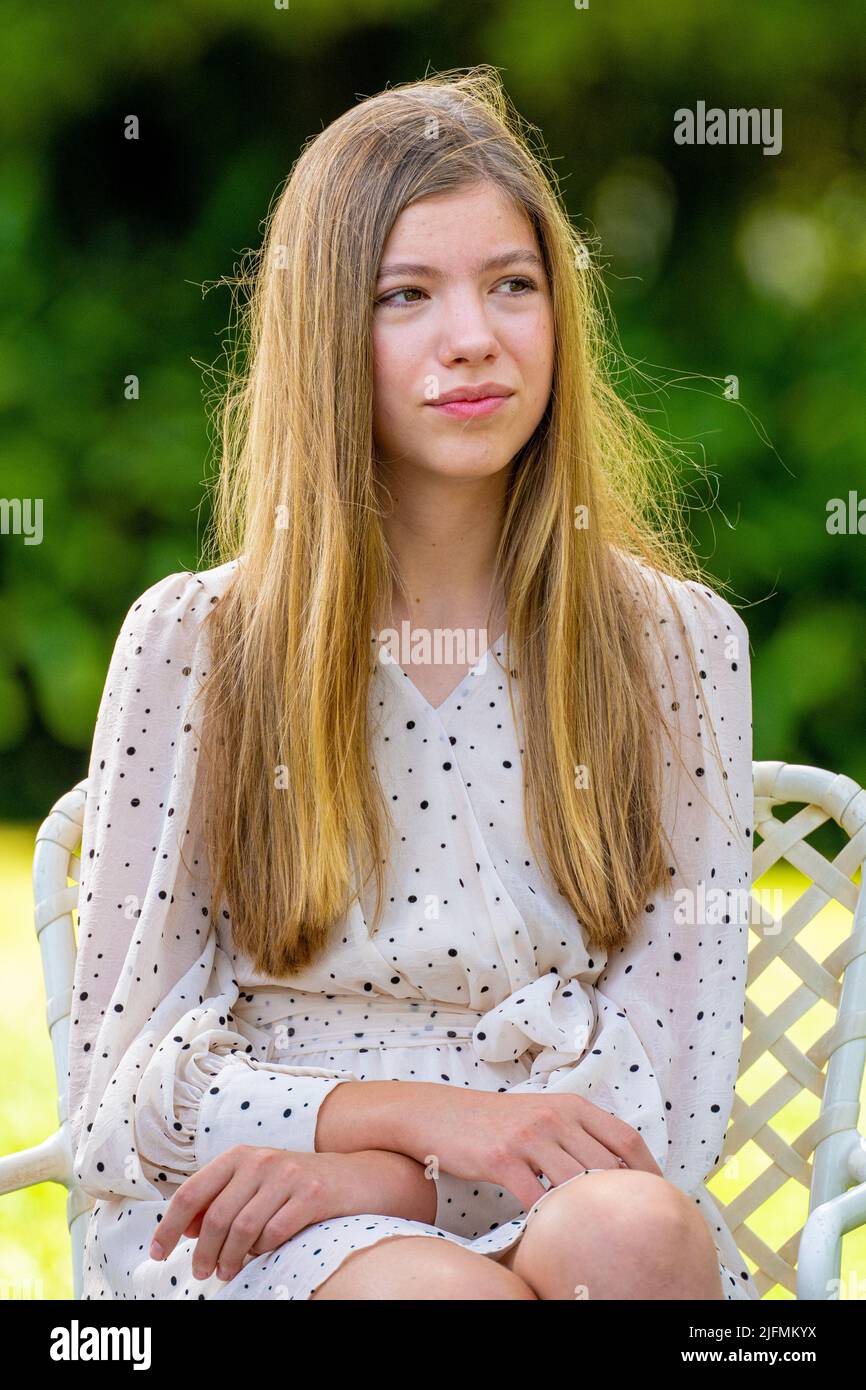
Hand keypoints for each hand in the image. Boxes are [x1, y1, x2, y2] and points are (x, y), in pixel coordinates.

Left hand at [150, 1146, 400, 1283]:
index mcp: (239, 1155)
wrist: (357, 1176)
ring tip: (227, 1272)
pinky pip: (274, 1233)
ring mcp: (286, 1175)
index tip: (159, 1252)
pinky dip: (263, 1250)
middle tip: (202, 1273)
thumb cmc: (299, 1184)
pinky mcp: (310, 1194)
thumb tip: (186, 1227)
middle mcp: (260, 1160)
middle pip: (214, 1217)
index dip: (170, 1226)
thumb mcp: (257, 1182)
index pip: (191, 1192)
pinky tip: (261, 1255)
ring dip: (230, 1258)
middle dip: (203, 1253)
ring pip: (242, 1228)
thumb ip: (222, 1198)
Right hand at [399, 1089, 663, 1211]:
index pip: (626, 1138)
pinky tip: (552, 1232)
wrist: (440, 1114)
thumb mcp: (543, 1114)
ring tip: (598, 1235)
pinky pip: (536, 1197)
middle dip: (625, 1197)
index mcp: (572, 1105)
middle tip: (632, 1225)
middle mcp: (555, 1116)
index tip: (657, 1196)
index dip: (649, 1171)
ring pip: (577, 1182)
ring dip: (589, 1211)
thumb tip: (616, 1169)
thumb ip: (578, 1134)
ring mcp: (529, 1136)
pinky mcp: (502, 1158)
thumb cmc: (496, 1121)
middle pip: (608, 1164)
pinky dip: (548, 1218)